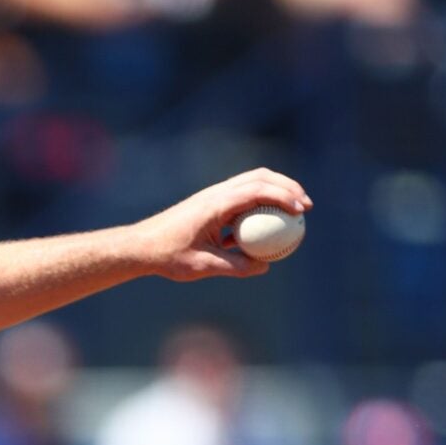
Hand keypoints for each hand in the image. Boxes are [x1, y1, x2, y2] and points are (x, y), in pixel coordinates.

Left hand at [133, 168, 313, 281]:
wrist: (140, 246)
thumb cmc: (167, 256)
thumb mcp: (203, 266)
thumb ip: (235, 267)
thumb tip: (265, 266)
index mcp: (216, 204)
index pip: (257, 190)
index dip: (284, 196)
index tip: (301, 210)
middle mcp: (216, 193)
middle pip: (260, 177)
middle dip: (288, 187)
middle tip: (305, 206)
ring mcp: (213, 195)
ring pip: (252, 182)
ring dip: (275, 191)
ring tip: (293, 210)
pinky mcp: (210, 203)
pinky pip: (241, 197)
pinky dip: (259, 203)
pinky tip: (265, 226)